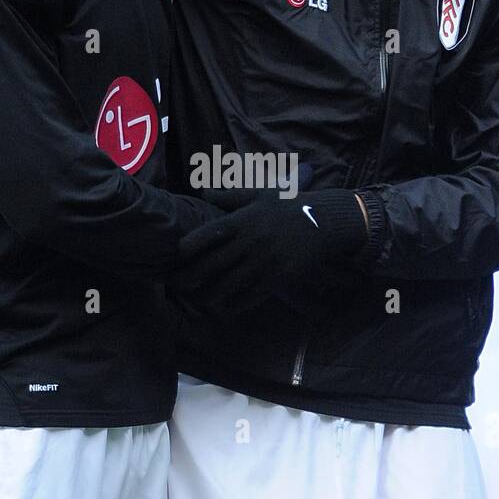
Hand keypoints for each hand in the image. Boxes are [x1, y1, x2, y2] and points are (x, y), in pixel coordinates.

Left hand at [171, 189, 370, 312]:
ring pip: (228, 284)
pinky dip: (235, 304)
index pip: (208, 234)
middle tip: (175, 283)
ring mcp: (264, 261)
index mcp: (243, 220)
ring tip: (197, 298)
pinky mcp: (277, 277)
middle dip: (189, 277)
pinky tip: (225, 307)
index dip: (189, 246)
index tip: (178, 255)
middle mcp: (250, 242)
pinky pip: (251, 296)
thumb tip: (204, 192)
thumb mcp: (259, 195)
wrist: (323, 223)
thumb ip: (230, 196)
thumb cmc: (288, 205)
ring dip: (208, 294)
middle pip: (211, 264)